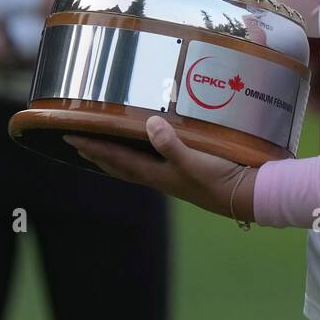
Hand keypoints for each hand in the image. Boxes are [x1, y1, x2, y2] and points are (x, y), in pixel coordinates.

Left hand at [64, 119, 256, 222]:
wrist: (248, 195)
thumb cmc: (220, 179)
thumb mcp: (195, 160)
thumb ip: (171, 144)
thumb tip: (148, 123)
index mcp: (157, 174)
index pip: (117, 158)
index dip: (94, 147)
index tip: (70, 136)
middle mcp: (160, 176)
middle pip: (120, 166)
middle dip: (98, 154)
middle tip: (77, 142)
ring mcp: (173, 176)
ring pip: (135, 165)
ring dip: (116, 156)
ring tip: (104, 146)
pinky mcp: (186, 172)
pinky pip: (153, 162)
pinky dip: (140, 153)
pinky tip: (148, 146)